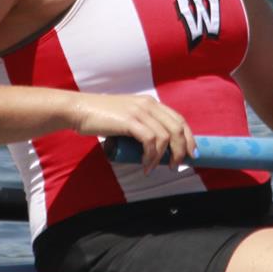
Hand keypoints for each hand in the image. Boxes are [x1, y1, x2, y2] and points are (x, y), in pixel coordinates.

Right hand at [72, 94, 192, 174]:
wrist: (79, 110)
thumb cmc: (100, 117)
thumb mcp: (127, 117)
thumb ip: (141, 125)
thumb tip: (153, 148)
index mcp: (150, 103)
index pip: (178, 119)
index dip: (189, 137)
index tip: (192, 153)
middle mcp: (148, 105)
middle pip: (177, 128)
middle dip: (182, 149)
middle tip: (177, 165)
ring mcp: (140, 112)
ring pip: (165, 137)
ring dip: (162, 157)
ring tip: (154, 168)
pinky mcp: (130, 121)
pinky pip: (150, 141)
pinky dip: (151, 157)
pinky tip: (145, 165)